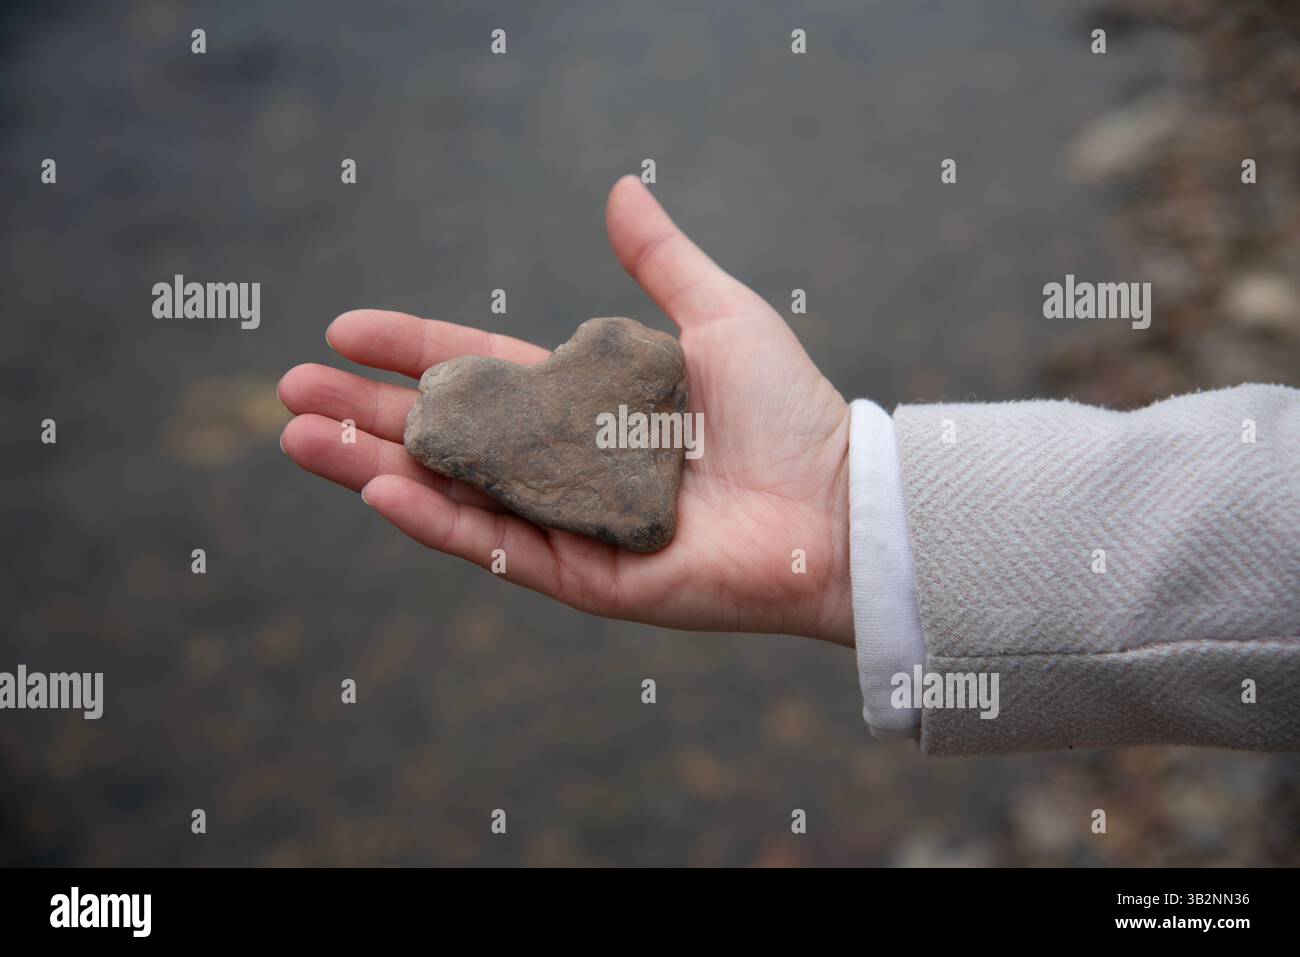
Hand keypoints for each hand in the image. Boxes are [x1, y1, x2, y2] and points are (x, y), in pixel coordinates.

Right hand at [279, 177, 853, 645]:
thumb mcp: (716, 316)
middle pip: (448, 436)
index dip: (412, 349)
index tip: (344, 330)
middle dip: (367, 414)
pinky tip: (383, 489)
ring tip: (302, 440)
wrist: (837, 503)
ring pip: (456, 495)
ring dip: (375, 467)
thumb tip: (620, 188)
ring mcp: (570, 524)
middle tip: (288, 394)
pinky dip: (441, 522)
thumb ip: (660, 261)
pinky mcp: (587, 578)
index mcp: (587, 404)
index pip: (479, 372)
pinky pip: (500, 549)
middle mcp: (566, 464)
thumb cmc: (785, 411)